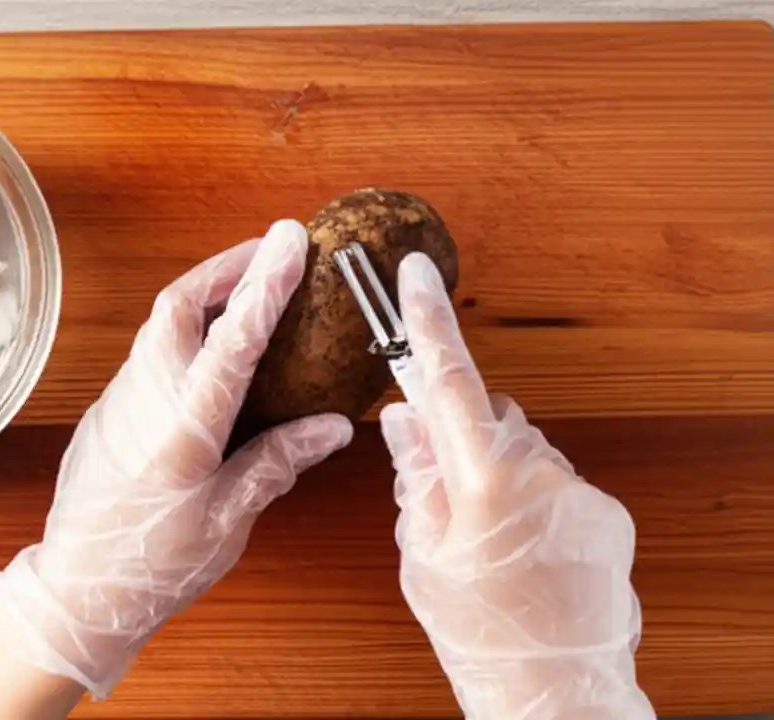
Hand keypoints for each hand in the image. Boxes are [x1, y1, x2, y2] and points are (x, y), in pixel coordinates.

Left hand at [0, 220, 352, 697]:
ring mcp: (117, 403)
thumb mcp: (228, 522)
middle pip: (178, 305)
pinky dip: (183, 334)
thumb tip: (331, 427)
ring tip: (248, 291)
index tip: (289, 242)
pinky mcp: (104, 413)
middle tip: (270, 252)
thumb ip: (276, 464)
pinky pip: (147, 355)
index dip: (264, 285)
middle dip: (226, 267)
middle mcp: (144, 402)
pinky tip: (210, 351)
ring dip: (203, 296)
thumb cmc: (153, 568)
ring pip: (159, 326)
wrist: (76, 595)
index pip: (232, 340)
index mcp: (184, 430)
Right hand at [382, 253, 654, 717]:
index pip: (445, 381)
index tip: (415, 272)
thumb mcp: (420, 553)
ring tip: (486, 541)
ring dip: (496, 475)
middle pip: (488, 417)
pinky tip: (523, 551)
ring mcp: (578, 491)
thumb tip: (402, 418)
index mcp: (480, 481)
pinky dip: (532, 501)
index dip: (426, 321)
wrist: (554, 692)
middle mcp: (538, 473)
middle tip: (438, 495)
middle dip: (459, 438)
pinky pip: (555, 481)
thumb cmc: (478, 633)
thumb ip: (414, 476)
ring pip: (521, 451)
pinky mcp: (606, 510)